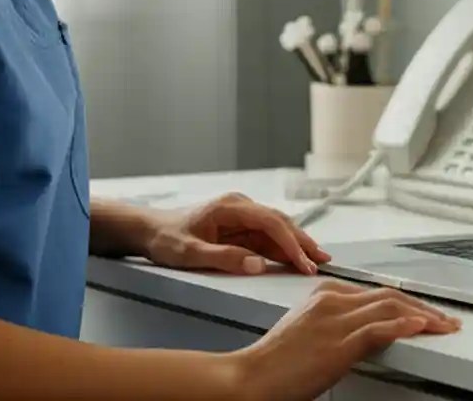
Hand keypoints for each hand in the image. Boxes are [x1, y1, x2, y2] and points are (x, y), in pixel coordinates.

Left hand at [145, 192, 330, 275]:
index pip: (270, 222)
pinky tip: (296, 260)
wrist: (149, 231)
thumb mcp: (190, 253)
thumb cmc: (166, 238)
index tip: (304, 261)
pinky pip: (266, 238)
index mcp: (231, 207)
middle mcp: (240, 207)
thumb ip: (224, 258)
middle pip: (280, 223)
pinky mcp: (239, 229)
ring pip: (277, 230)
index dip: (290, 242)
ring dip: (296, 245)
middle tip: (322, 261)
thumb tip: (258, 264)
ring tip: (317, 262)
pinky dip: (283, 249)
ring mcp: (241, 217)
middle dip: (302, 242)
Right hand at [230, 279, 460, 400]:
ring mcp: (335, 320)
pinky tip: (421, 328)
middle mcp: (331, 301)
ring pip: (391, 308)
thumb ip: (336, 325)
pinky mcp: (337, 343)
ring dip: (424, 317)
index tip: (426, 313)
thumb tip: (366, 332)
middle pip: (390, 296)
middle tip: (446, 320)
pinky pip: (377, 329)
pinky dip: (403, 326)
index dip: (409, 302)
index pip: (378, 292)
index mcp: (324, 294)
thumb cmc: (275, 363)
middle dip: (424, 308)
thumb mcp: (309, 333)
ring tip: (444, 326)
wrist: (250, 378)